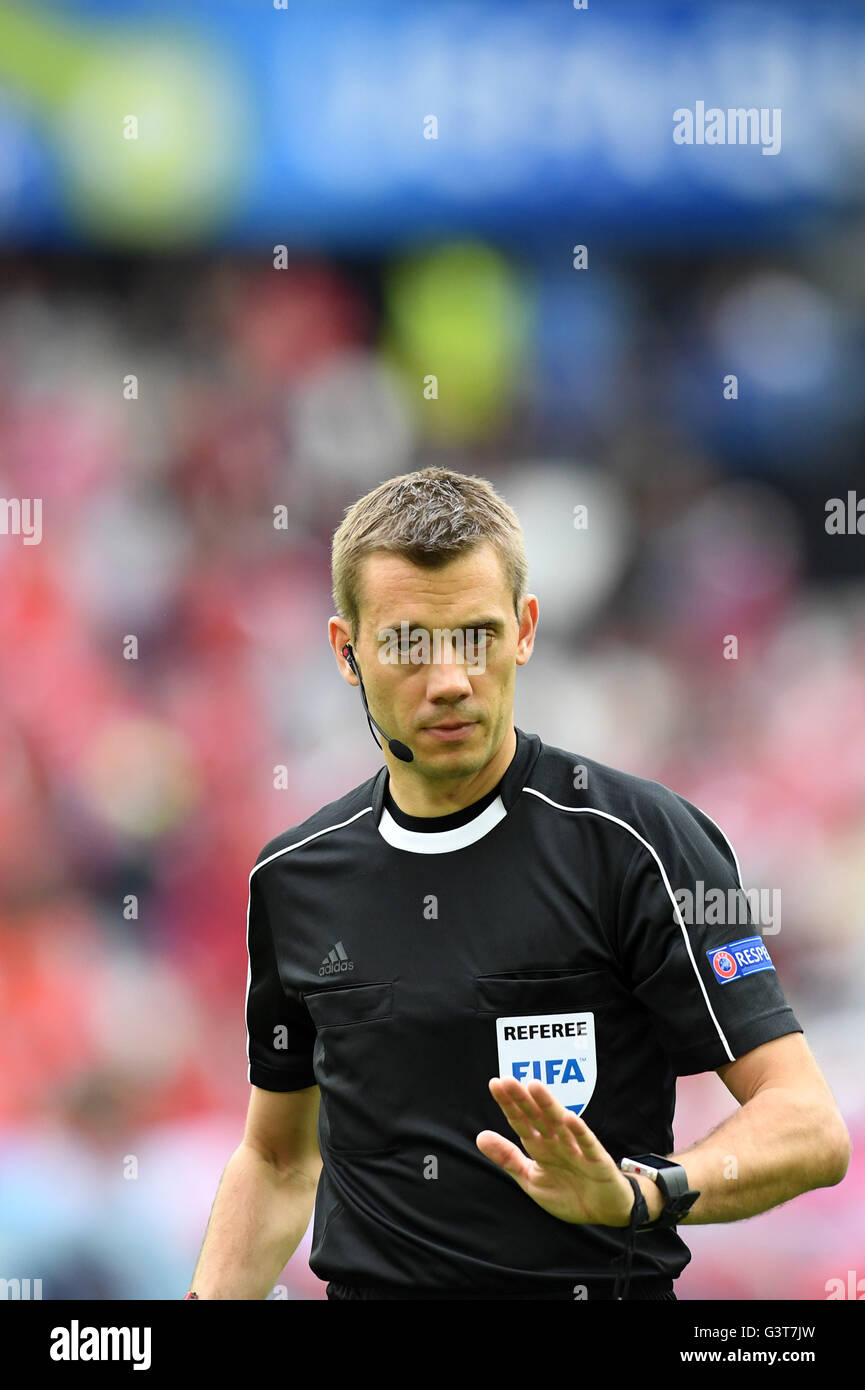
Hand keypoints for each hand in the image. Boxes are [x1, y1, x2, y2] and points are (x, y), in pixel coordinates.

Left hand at [476, 1075, 648, 1226]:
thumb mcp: (531, 1180)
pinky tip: (569, 1118)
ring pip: (560, 1124)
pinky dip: (579, 1132)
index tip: (496, 1084)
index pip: (522, 1121)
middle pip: (538, 1117)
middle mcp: (557, 1142)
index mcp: (541, 1147)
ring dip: (548, 1105)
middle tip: (508, 1080)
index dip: (509, 1104)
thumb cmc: (568, 1193)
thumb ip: (508, 1158)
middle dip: (523, 1099)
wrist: (604, 1212)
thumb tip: (480, 1136)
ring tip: (534, 1087)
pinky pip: (587, 1144)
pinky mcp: (597, 1161)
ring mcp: (577, 1149)